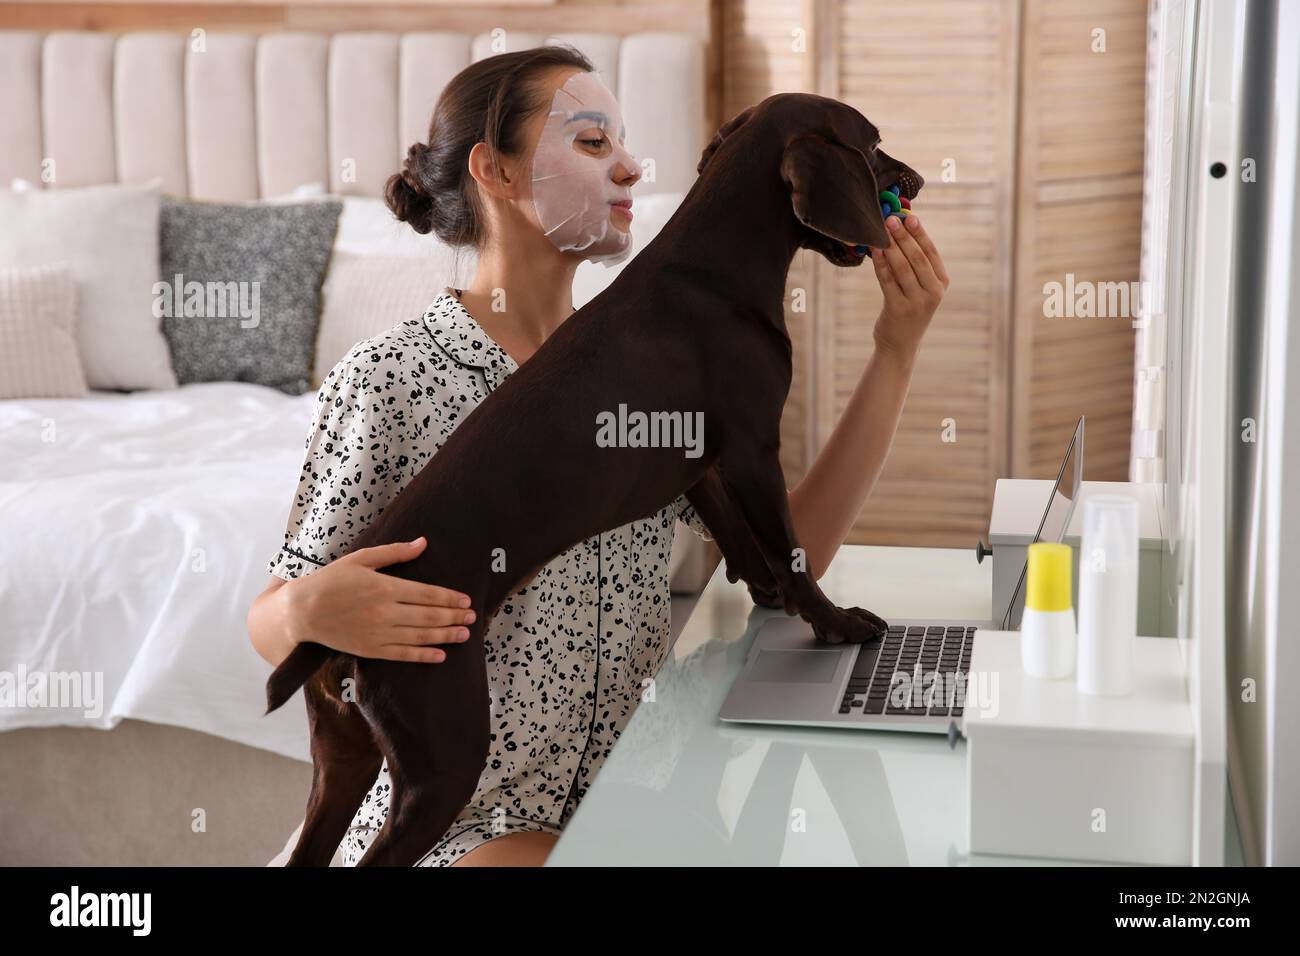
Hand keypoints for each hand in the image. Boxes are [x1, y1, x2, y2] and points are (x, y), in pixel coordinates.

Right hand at [284, 537, 474, 662]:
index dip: (449, 598)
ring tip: (464, 635)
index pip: (427, 594)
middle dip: (453, 617)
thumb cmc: (331, 580)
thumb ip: (395, 552)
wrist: (301, 611)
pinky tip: (440, 655)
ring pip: (420, 636)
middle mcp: (384, 612)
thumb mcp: (361, 558)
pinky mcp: (370, 649)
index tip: (465, 601)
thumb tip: (423, 543)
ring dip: (445, 636)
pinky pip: (403, 654)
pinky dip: (423, 655)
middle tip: (473, 618)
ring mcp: (378, 633)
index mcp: (385, 587)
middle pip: (428, 616)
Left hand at [870, 214, 948, 360]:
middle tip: (890, 220)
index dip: (920, 234)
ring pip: (902, 268)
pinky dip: (880, 264)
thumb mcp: (920, 287)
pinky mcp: (898, 308)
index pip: (931, 253)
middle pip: (917, 258)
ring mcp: (916, 302)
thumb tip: (901, 229)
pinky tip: (874, 251)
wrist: (901, 344)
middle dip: (903, 237)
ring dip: (890, 247)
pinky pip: (887, 281)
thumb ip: (915, 264)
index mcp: (941, 283)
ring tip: (880, 232)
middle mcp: (933, 292)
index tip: (909, 217)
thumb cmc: (908, 308)